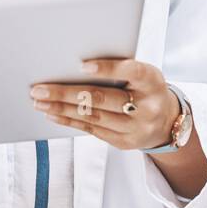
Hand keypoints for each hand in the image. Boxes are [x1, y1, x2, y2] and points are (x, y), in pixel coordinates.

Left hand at [30, 59, 180, 150]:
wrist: (166, 121)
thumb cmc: (146, 88)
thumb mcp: (144, 74)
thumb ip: (120, 68)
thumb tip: (75, 65)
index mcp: (153, 82)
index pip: (132, 72)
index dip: (108, 69)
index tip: (83, 66)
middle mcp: (147, 107)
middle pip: (103, 99)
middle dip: (67, 93)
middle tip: (39, 88)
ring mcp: (135, 128)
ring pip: (92, 117)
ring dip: (61, 108)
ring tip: (39, 101)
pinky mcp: (123, 142)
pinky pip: (91, 130)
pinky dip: (69, 120)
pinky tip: (51, 113)